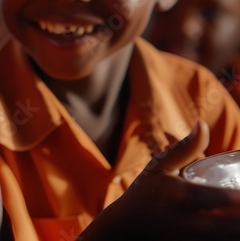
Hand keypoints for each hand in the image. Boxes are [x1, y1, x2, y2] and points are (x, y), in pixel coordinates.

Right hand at [81, 121, 239, 239]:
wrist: (125, 227)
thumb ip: (185, 148)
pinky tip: (233, 226)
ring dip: (238, 227)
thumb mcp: (159, 167)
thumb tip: (202, 123)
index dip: (235, 198)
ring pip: (226, 236)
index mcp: (180, 196)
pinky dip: (230, 236)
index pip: (214, 198)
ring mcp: (191, 238)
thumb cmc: (145, 192)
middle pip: (228, 224)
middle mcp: (188, 220)